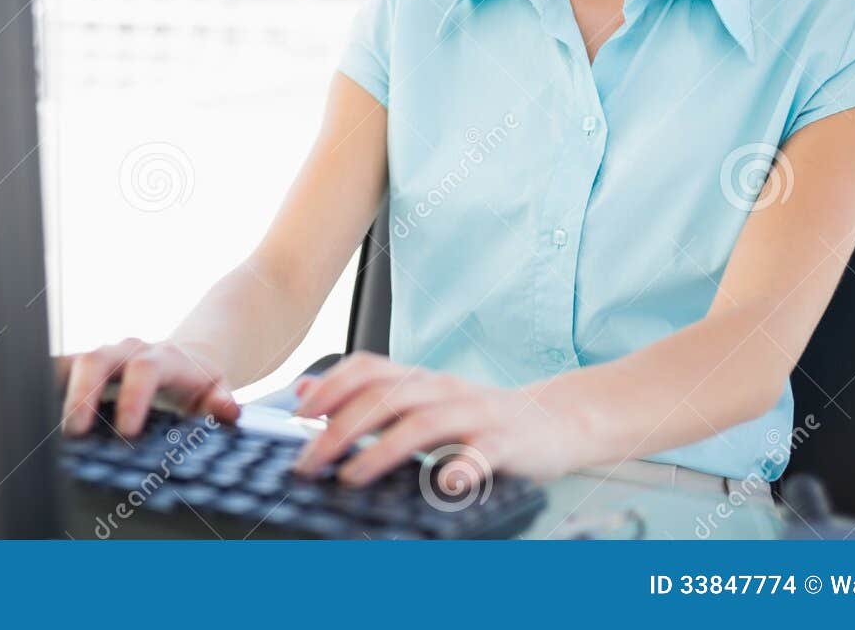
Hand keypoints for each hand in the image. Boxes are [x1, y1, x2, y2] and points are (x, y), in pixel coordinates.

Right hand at [55, 338, 240, 437]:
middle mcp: (128, 351)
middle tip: (73, 431)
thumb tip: (228, 410)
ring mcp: (104, 356)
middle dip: (82, 393)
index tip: (127, 432)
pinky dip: (43, 385)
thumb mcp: (218, 392)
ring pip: (73, 362)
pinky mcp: (85, 366)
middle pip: (97, 358)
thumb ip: (222, 402)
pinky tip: (28, 410)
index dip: (134, 397)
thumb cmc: (200, 384)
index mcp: (164, 359)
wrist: (186, 360)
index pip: (145, 369)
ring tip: (42, 426)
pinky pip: (59, 369)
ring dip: (56, 391)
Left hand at [289, 353, 575, 485]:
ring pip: (423, 423)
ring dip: (382, 451)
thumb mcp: (422, 400)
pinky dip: (461, 469)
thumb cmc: (479, 417)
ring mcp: (476, 415)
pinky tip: (444, 486)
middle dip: (340, 429)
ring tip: (352, 478)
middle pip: (385, 397)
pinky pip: (482, 454)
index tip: (298, 417)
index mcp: (420, 379)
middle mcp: (443, 390)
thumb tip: (305, 391)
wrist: (557, 419)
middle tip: (309, 463)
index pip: (367, 368)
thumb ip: (367, 394)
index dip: (329, 387)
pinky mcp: (507, 443)